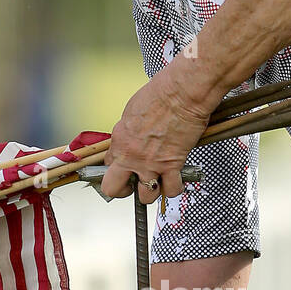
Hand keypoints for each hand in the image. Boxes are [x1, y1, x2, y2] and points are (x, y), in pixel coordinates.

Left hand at [100, 60, 215, 204]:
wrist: (182, 93)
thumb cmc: (160, 95)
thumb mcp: (131, 112)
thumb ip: (127, 132)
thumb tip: (128, 140)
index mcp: (119, 141)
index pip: (108, 165)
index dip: (117, 168)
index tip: (123, 168)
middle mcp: (132, 156)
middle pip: (114, 189)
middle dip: (122, 190)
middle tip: (131, 185)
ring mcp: (151, 163)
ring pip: (146, 196)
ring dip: (152, 191)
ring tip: (158, 182)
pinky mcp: (172, 165)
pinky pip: (171, 190)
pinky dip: (174, 188)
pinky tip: (176, 180)